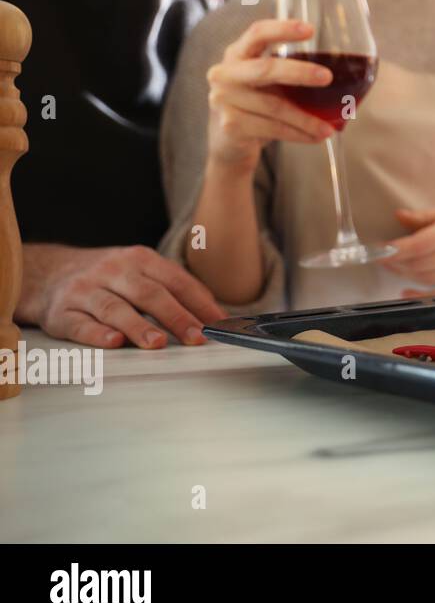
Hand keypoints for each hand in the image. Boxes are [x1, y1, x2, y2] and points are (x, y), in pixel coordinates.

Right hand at [16, 244, 228, 348]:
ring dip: (138, 327)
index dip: (199, 303)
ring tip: (158, 343)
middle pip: (149, 294)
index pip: (175, 281)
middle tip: (197, 337)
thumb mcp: (140, 270)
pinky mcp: (61, 312)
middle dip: (176, 317)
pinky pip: (80, 324)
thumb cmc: (108, 277)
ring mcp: (85, 290)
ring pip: (115, 309)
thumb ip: (174, 288)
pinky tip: (114, 342)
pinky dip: (97, 334)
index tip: (218, 323)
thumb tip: (213, 313)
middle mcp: (113, 271)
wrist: (48, 272)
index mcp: (139, 259)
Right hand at [205, 18, 335, 170]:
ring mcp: (224, 100)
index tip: (310, 30)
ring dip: (306, 119)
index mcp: (238, 54)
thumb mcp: (267, 83)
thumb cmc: (256, 105)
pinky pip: (273, 129)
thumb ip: (289, 73)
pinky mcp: (231, 125)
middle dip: (299, 73)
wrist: (229, 142)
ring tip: (330, 128)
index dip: (283, 29)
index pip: (257, 33)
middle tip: (327, 77)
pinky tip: (316, 137)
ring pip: (275, 106)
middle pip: (266, 69)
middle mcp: (225, 73)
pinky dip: (299, 134)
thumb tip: (346, 78)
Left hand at [379, 202, 434, 294]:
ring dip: (406, 275)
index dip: (394, 251)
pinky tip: (407, 291)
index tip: (380, 251)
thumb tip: (398, 216)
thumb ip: (426, 217)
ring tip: (396, 269)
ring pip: (427, 278)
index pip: (417, 245)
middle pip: (419, 263)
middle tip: (384, 260)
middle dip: (397, 263)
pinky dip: (422, 295)